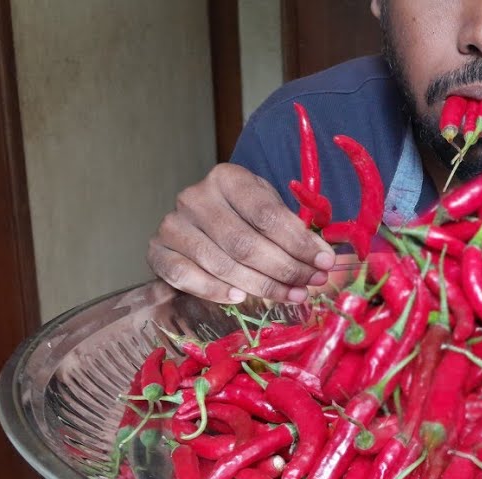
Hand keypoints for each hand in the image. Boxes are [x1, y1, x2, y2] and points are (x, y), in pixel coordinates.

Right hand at [148, 163, 336, 303]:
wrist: (198, 222)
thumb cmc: (243, 215)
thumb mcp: (269, 209)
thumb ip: (294, 230)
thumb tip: (324, 258)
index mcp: (227, 178)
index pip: (267, 214)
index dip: (299, 242)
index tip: (324, 262)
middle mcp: (195, 197)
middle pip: (245, 243)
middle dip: (285, 268)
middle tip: (311, 284)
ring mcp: (172, 223)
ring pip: (221, 263)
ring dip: (261, 285)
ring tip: (291, 294)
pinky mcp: (157, 250)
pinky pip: (185, 276)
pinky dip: (214, 290)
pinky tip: (240, 297)